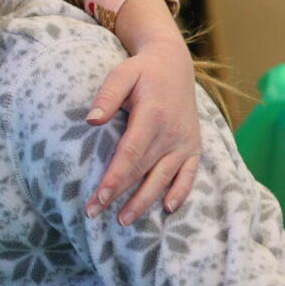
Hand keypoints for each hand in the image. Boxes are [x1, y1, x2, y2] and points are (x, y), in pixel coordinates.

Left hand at [85, 41, 201, 223]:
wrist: (175, 65)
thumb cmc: (142, 71)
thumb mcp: (122, 74)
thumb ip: (107, 96)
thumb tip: (91, 120)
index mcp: (153, 115)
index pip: (131, 153)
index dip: (115, 177)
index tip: (99, 196)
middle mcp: (172, 133)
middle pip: (142, 170)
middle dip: (119, 195)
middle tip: (94, 213)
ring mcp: (184, 142)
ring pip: (163, 178)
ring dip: (144, 201)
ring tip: (123, 220)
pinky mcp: (193, 147)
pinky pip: (189, 174)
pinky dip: (181, 192)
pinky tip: (167, 209)